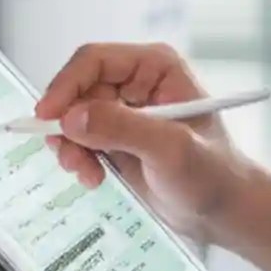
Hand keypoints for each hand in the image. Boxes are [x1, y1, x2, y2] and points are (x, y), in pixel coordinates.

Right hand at [35, 43, 260, 244]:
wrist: (223, 210)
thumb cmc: (215, 173)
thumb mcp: (172, 149)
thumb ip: (123, 128)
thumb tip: (73, 117)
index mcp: (156, 67)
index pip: (95, 60)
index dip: (66, 84)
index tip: (47, 116)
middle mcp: (137, 82)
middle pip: (77, 89)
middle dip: (67, 125)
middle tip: (72, 159)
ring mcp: (124, 111)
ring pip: (72, 116)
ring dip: (71, 146)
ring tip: (89, 173)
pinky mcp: (115, 138)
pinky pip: (77, 139)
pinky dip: (77, 158)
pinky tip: (96, 177)